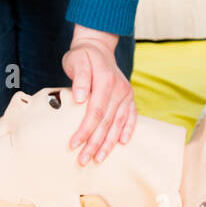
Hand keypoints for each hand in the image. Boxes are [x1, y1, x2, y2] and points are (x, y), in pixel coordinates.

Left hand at [62, 27, 136, 165]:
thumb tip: (80, 98)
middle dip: (95, 143)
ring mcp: (126, 93)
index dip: (85, 130)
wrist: (98, 46)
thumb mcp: (76, 59)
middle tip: (83, 160)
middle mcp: (120, 88)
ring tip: (99, 158)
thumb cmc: (83, 55)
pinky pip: (132, 116)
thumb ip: (80, 77)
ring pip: (119, 122)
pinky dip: (128, 130)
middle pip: (107, 121)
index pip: (96, 112)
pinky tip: (122, 143)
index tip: (73, 144)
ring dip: (109, 143)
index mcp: (106, 80)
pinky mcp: (129, 96)